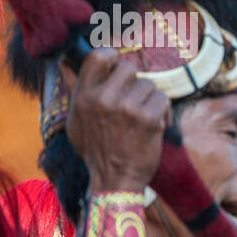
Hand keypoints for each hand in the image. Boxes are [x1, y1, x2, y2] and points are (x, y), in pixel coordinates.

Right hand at [66, 48, 168, 191]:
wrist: (115, 180)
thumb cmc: (97, 150)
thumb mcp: (77, 120)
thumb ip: (80, 92)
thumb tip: (73, 64)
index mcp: (83, 96)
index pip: (98, 56)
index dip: (112, 57)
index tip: (117, 67)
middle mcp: (104, 99)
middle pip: (129, 68)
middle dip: (135, 83)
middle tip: (134, 100)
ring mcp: (127, 108)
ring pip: (149, 84)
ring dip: (149, 99)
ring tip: (142, 117)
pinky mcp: (149, 119)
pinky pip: (163, 99)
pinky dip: (163, 111)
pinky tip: (155, 125)